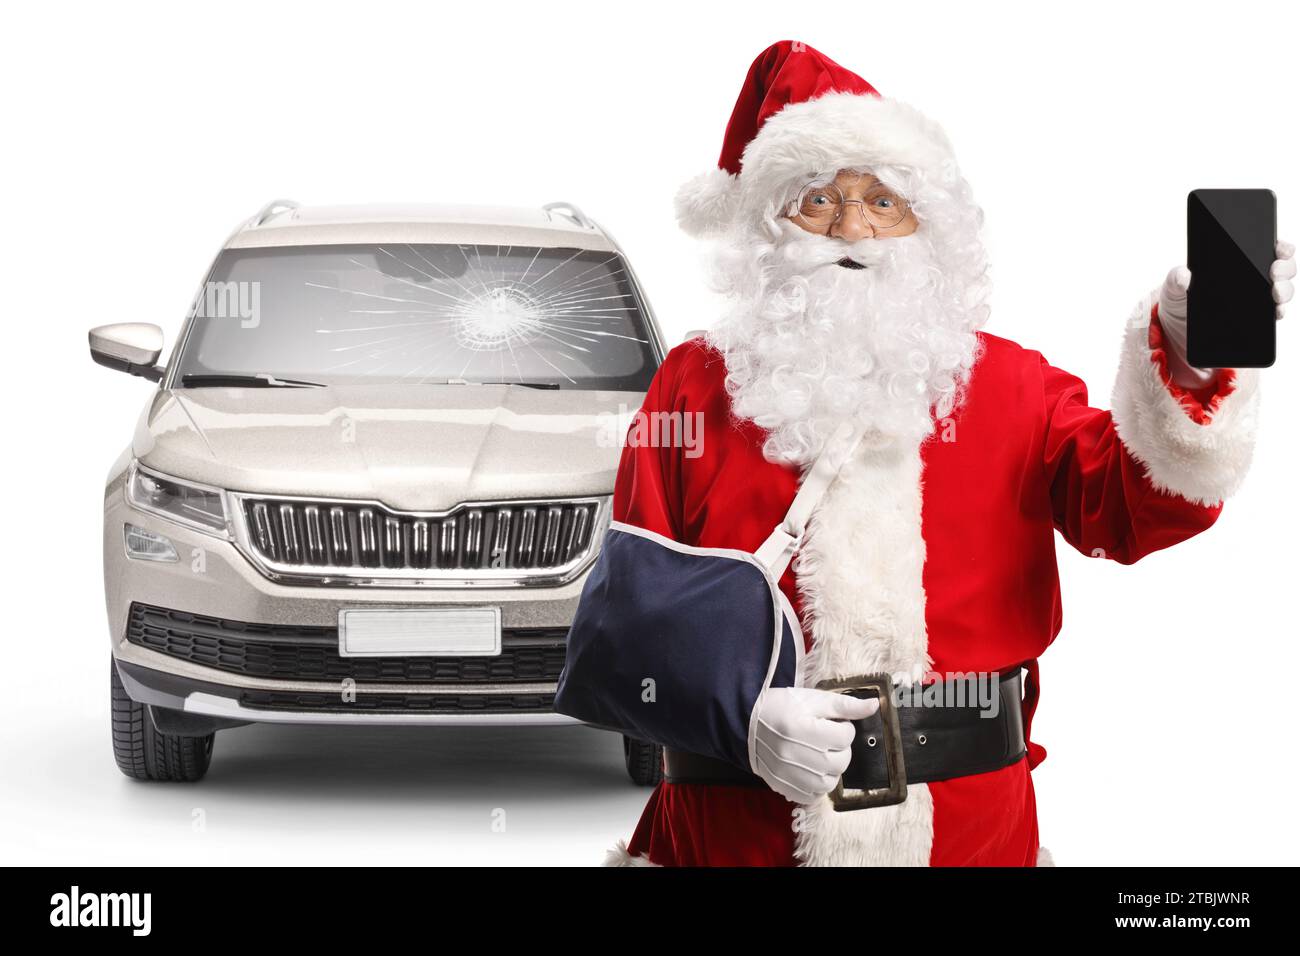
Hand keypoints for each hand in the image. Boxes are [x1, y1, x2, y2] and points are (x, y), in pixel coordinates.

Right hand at [750, 686, 878, 803]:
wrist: (746, 722)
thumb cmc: (781, 707)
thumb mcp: (812, 699)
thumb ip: (844, 704)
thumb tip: (874, 706)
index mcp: (804, 728)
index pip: (845, 735)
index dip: (843, 726)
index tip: (830, 722)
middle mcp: (795, 754)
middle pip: (841, 761)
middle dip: (840, 748)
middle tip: (826, 738)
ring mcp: (788, 774)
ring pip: (830, 782)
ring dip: (832, 769)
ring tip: (821, 754)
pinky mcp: (783, 786)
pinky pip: (813, 795)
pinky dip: (817, 785)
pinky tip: (811, 769)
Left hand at [1157, 239, 1294, 385]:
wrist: (1179, 328)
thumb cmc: (1179, 300)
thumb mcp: (1173, 287)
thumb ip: (1175, 278)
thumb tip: (1183, 275)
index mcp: (1238, 261)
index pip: (1267, 248)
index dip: (1280, 247)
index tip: (1279, 249)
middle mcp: (1253, 277)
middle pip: (1282, 268)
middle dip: (1285, 268)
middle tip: (1274, 273)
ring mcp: (1258, 298)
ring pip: (1283, 290)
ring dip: (1285, 290)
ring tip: (1275, 294)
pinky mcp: (1257, 318)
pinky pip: (1275, 313)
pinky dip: (1279, 312)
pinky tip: (1276, 312)